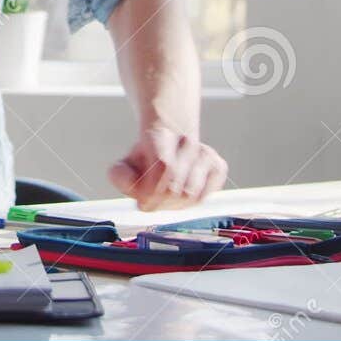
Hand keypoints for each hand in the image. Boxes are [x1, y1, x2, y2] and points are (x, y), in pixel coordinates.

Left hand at [108, 125, 226, 211]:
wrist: (169, 140)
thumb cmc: (145, 159)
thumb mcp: (124, 165)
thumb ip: (120, 177)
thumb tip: (137, 191)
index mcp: (160, 136)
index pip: (163, 168)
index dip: (152, 192)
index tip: (142, 201)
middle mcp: (186, 142)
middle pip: (176, 188)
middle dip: (160, 202)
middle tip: (151, 201)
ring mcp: (206, 153)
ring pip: (192, 195)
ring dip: (175, 205)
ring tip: (165, 197)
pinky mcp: (219, 166)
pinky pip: (206, 195)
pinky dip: (192, 202)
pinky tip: (181, 193)